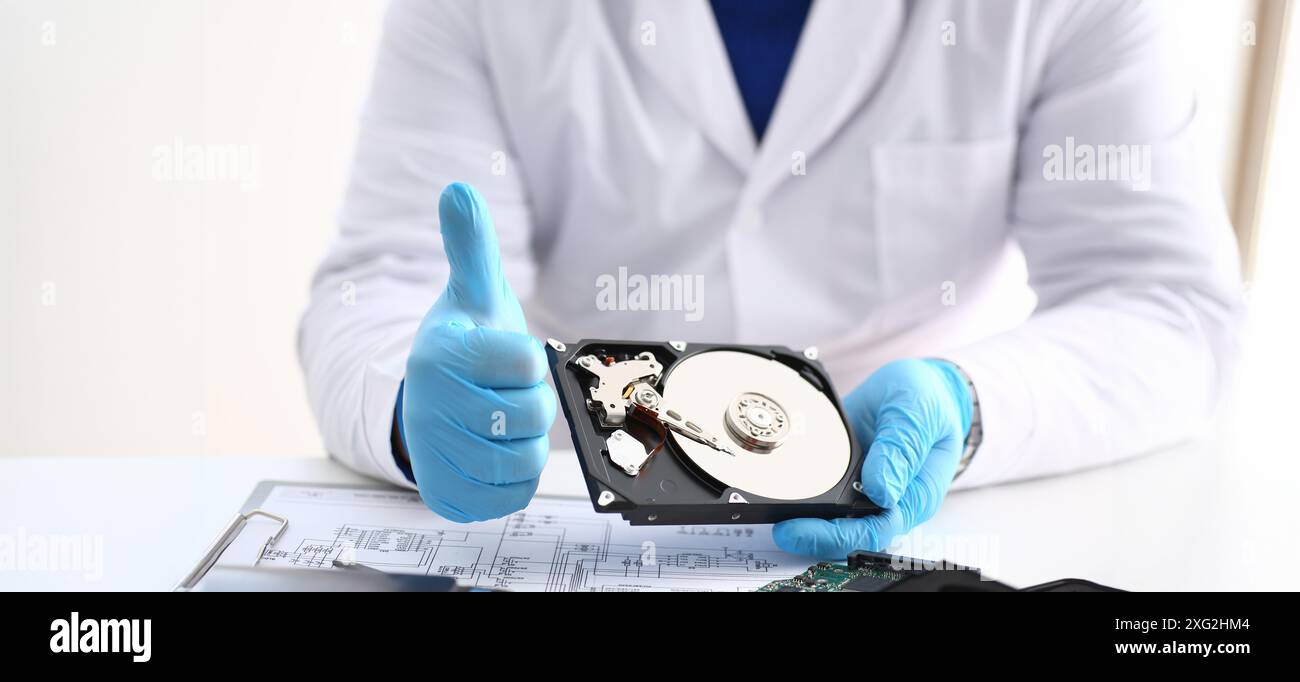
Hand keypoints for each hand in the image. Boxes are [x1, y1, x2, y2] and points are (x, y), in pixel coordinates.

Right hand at [399, 183, 555, 521]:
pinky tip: (496, 450)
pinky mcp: (446, 495)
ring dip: (526, 441)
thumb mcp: (472, 293)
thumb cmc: (465, 346)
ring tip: (503, 420)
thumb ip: (471, 244)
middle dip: (533, 403)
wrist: (427, 401)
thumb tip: (459, 189)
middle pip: (530, 415)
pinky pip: (511, 495)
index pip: (526, 361)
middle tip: (508, 391)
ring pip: (522, 460)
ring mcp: (435, 455)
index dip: (529, 361)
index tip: (506, 357)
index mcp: (440, 353)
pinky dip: (516, 478)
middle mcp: (430, 406)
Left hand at [772, 358, 971, 557]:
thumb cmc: (930, 401)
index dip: (834, 535)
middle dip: (810, 533)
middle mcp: (887, 499)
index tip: (799, 528)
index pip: (873, 530)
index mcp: (914, 495)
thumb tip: (881, 490)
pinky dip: (798, 488)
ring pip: (830, 516)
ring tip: (768, 510)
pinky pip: (819, 488)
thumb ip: (901, 448)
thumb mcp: (918, 413)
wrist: (923, 385)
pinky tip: (777, 486)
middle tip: (778, 526)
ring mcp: (863, 487)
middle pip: (846, 531)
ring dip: (801, 516)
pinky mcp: (843, 471)